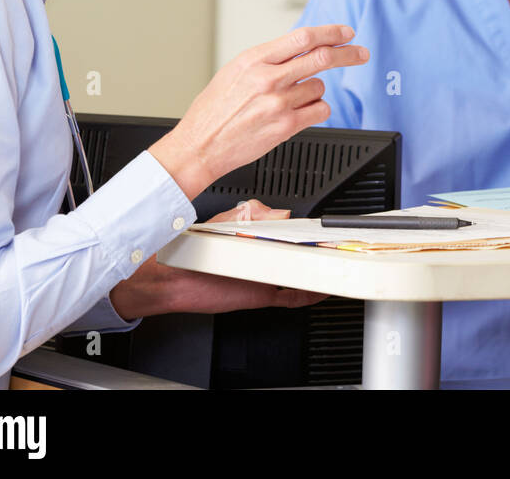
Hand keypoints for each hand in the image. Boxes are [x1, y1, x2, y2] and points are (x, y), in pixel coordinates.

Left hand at [110, 200, 327, 318]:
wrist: (172, 278)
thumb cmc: (194, 249)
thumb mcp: (226, 222)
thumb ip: (252, 214)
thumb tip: (279, 213)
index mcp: (259, 233)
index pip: (292, 230)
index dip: (310, 230)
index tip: (325, 230)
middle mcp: (265, 254)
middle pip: (300, 252)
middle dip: (319, 250)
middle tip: (335, 247)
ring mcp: (266, 275)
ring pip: (300, 274)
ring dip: (318, 271)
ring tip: (336, 265)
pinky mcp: (262, 294)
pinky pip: (291, 297)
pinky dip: (309, 294)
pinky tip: (322, 290)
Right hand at [151, 24, 368, 198]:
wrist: (200, 145)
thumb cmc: (214, 110)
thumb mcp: (234, 72)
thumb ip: (268, 59)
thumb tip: (301, 46)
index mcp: (253, 60)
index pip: (303, 37)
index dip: (331, 33)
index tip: (346, 33)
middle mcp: (268, 79)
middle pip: (322, 58)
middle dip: (348, 54)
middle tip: (361, 53)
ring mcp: (279, 103)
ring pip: (319, 87)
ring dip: (312, 91)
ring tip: (288, 101)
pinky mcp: (286, 126)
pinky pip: (320, 110)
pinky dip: (315, 110)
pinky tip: (297, 113)